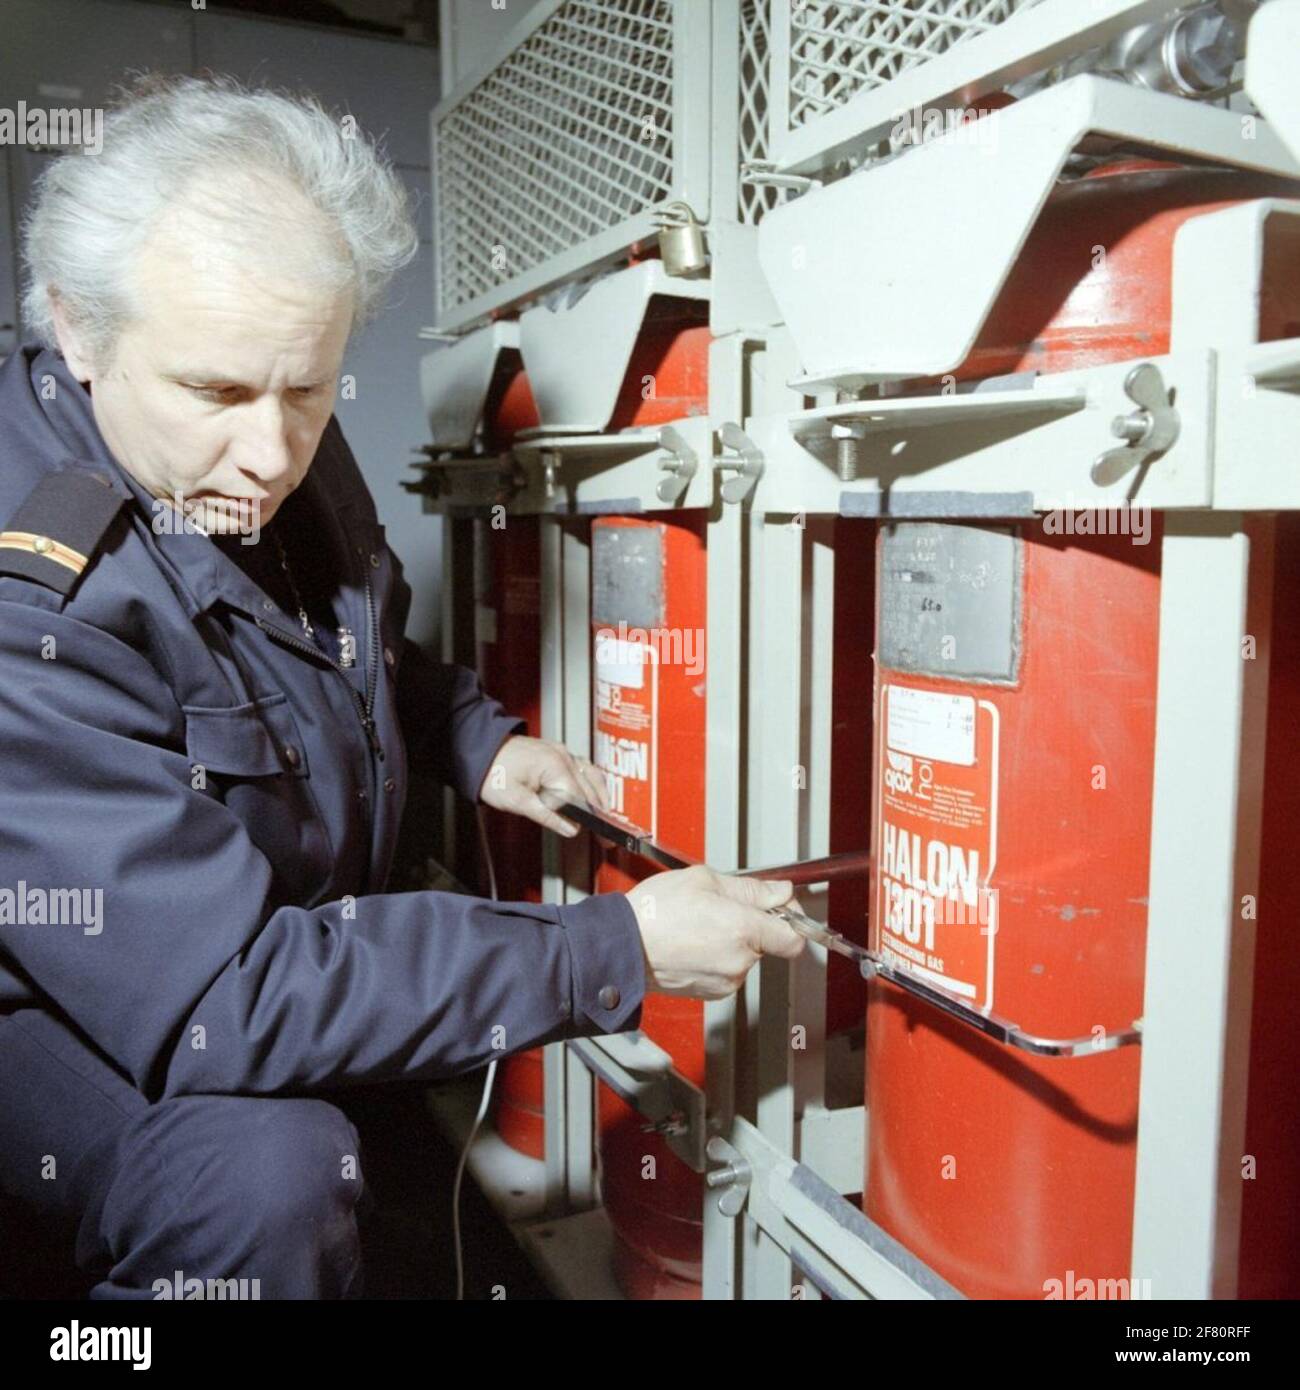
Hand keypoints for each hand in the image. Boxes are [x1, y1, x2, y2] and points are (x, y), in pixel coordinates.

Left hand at [478, 735, 608, 835]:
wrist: (480, 750)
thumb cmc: (493, 771)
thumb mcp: (517, 801)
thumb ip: (547, 816)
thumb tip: (570, 829)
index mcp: (556, 767)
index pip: (582, 799)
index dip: (593, 821)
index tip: (602, 838)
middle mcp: (564, 756)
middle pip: (591, 789)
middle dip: (600, 813)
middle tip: (605, 837)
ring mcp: (562, 752)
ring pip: (592, 776)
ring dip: (599, 796)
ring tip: (603, 817)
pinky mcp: (557, 752)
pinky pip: (582, 768)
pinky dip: (590, 782)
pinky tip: (591, 793)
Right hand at [625, 866, 805, 999]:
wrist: (622, 946)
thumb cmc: (653, 913)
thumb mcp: (703, 880)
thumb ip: (751, 888)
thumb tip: (781, 891)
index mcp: (742, 930)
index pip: (795, 937)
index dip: (792, 919)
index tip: (780, 908)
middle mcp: (739, 961)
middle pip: (768, 943)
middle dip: (753, 924)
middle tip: (723, 907)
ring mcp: (725, 980)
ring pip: (746, 956)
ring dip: (733, 940)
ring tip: (700, 924)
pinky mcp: (712, 992)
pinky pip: (728, 969)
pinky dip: (717, 956)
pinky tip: (694, 941)